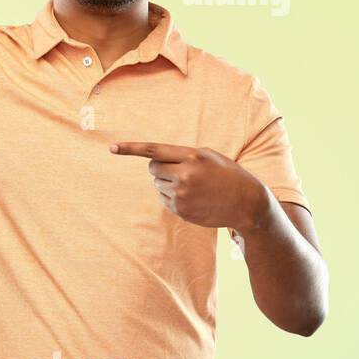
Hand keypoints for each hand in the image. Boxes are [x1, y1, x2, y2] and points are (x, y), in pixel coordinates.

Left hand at [108, 141, 269, 230]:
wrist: (246, 203)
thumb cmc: (226, 174)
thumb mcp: (208, 156)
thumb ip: (181, 155)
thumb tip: (152, 162)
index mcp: (192, 156)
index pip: (154, 151)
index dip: (130, 149)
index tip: (112, 148)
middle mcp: (184, 175)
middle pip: (152, 168)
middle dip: (161, 168)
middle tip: (180, 171)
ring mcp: (181, 195)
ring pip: (157, 185)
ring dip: (168, 183)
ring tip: (193, 186)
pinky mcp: (180, 210)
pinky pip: (164, 199)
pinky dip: (173, 197)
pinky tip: (193, 197)